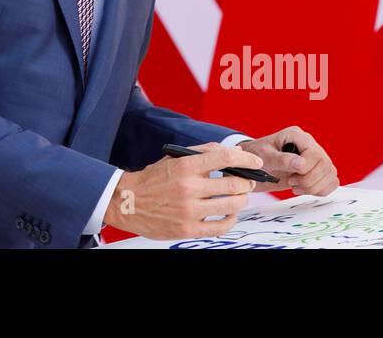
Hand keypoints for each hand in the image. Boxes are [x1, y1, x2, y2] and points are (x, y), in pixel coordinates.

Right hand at [103, 142, 261, 240]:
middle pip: (234, 184)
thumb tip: (232, 153)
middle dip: (247, 182)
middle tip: (247, 182)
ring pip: (232, 205)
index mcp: (185, 166)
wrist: (127, 202)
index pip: (225, 158)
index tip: (255, 163)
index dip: (246, 160)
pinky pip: (221, 227)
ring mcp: (189, 211)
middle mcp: (188, 188)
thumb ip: (203, 152)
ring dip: (241, 200)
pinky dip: (231, 219)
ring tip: (238, 197)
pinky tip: (229, 213)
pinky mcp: (188, 229)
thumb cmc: (153, 179)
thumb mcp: (174, 158)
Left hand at [237, 126, 338, 196]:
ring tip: (295, 187)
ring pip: (330, 173)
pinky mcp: (318, 170)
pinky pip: (332, 181)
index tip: (291, 175)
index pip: (313, 151)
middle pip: (324, 163)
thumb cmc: (256, 156)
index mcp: (296, 135)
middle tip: (291, 182)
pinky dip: (321, 190)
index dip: (306, 167)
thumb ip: (281, 159)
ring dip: (314, 187)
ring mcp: (315, 157)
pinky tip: (304, 190)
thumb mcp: (263, 156)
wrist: (254, 166)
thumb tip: (301, 164)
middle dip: (309, 179)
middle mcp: (308, 144)